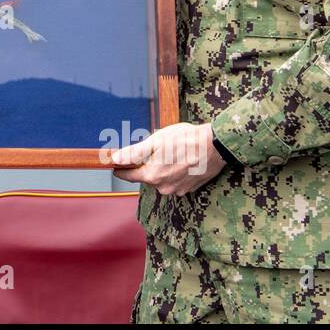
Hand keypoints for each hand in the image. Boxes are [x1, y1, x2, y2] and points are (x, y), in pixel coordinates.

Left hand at [109, 122, 225, 195]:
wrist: (215, 146)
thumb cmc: (184, 139)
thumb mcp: (155, 141)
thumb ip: (134, 153)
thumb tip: (115, 159)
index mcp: (152, 176)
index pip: (129, 176)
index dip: (121, 170)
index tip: (115, 166)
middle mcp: (164, 187)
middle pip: (147, 177)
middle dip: (147, 166)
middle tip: (155, 151)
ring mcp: (178, 190)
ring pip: (162, 180)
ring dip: (163, 170)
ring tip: (172, 154)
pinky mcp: (190, 189)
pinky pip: (176, 182)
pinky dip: (175, 173)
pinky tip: (182, 161)